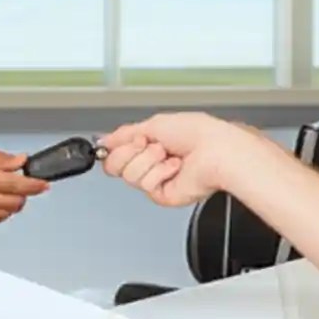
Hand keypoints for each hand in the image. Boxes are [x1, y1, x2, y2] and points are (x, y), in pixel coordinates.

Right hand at [99, 112, 266, 206]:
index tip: (129, 139)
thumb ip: (124, 134)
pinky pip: (145, 185)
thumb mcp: (153, 124)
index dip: (117, 146)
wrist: (215, 151)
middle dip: (131, 152)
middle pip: (116, 166)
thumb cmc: (196, 133)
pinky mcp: (162, 194)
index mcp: (150, 144)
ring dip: (148, 160)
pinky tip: (176, 168)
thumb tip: (104, 140)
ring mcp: (156, 179)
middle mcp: (151, 162)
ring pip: (129, 175)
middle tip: (149, 145)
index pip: (116, 151)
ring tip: (168, 155)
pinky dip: (160, 172)